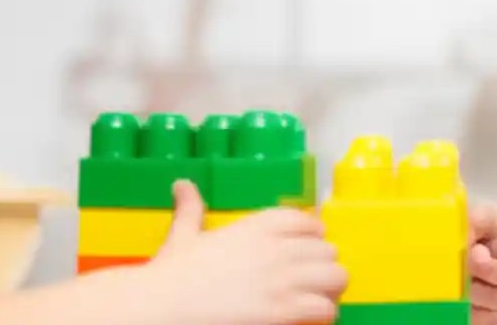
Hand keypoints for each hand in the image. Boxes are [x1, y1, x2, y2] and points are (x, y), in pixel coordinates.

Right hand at [143, 181, 346, 324]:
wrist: (158, 308)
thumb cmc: (168, 278)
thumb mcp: (183, 237)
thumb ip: (190, 211)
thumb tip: (182, 185)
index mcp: (258, 225)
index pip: (310, 223)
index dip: (311, 241)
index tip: (303, 256)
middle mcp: (277, 246)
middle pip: (329, 251)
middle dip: (322, 270)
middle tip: (310, 288)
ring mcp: (284, 278)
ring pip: (337, 277)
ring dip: (329, 293)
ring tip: (314, 306)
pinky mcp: (285, 310)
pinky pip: (327, 309)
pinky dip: (322, 318)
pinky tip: (307, 323)